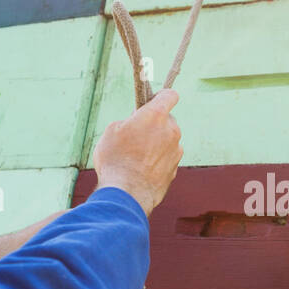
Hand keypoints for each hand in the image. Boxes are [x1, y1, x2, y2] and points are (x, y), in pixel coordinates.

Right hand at [92, 89, 182, 215]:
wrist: (127, 193)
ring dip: (157, 144)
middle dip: (155, 124)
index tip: (152, 102)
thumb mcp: (112, 131)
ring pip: (168, 140)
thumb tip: (136, 123)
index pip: (170, 95)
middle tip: (137, 135)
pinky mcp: (175, 168)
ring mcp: (175, 150)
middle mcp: (171, 130)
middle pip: (167, 120)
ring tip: (136, 157)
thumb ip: (129, 121)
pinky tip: (142, 170)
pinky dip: (158, 160)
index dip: (161, 97)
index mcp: (155, 115)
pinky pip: (167, 158)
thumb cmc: (115, 159)